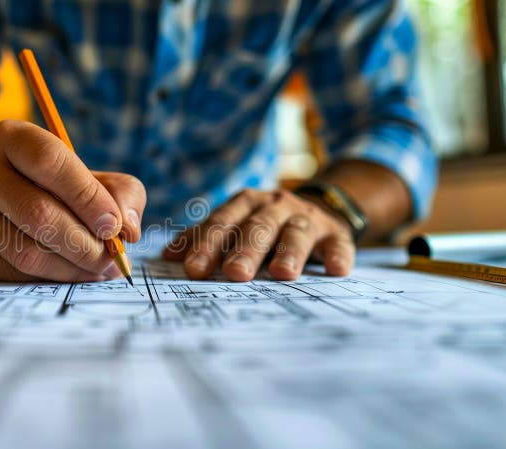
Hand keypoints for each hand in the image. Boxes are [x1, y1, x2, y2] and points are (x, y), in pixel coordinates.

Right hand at [0, 120, 145, 281]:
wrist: (4, 202)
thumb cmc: (59, 185)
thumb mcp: (94, 175)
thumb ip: (122, 193)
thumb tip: (127, 229)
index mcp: (11, 138)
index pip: (49, 162)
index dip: (86, 196)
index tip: (113, 225)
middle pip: (38, 213)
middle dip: (84, 242)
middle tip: (111, 256)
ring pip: (28, 251)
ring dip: (73, 266)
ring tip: (100, 267)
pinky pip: (19, 274)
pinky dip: (57, 278)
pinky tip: (77, 271)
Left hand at [163, 189, 354, 280]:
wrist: (316, 210)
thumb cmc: (263, 226)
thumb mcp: (235, 225)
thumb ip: (203, 239)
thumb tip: (166, 259)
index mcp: (245, 203)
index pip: (222, 223)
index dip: (207, 244)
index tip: (193, 269)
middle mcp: (275, 206)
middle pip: (257, 227)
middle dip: (245, 251)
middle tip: (233, 274)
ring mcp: (307, 218)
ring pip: (296, 232)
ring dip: (290, 252)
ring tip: (282, 274)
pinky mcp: (335, 233)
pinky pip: (339, 244)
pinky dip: (338, 255)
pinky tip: (336, 270)